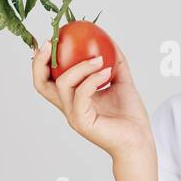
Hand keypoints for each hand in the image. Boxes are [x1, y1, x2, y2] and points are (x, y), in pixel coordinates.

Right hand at [31, 38, 154, 161]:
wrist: (140, 140)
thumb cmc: (130, 115)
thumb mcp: (121, 81)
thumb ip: (114, 61)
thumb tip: (109, 39)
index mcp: (73, 98)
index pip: (47, 79)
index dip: (42, 60)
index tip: (51, 40)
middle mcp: (69, 107)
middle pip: (41, 84)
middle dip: (40, 61)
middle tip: (52, 42)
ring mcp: (74, 115)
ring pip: (62, 84)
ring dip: (80, 66)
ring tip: (99, 58)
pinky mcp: (82, 122)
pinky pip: (81, 94)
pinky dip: (93, 79)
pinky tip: (107, 71)